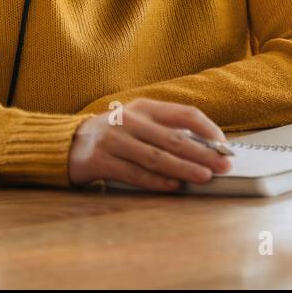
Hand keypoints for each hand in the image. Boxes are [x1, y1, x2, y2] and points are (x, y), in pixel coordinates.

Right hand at [68, 98, 233, 190]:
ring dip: (183, 168)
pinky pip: (134, 173)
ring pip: (156, 157)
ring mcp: (114, 140)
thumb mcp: (138, 122)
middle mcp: (129, 120)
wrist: (68, 144)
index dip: (207, 129)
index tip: (224, 144)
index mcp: (145, 106)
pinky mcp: (100, 161)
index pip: (184, 114)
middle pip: (173, 138)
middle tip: (223, 164)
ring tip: (204, 176)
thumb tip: (206, 147)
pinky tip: (174, 186)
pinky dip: (156, 181)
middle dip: (202, 153)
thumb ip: (166, 130)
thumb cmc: (113, 134)